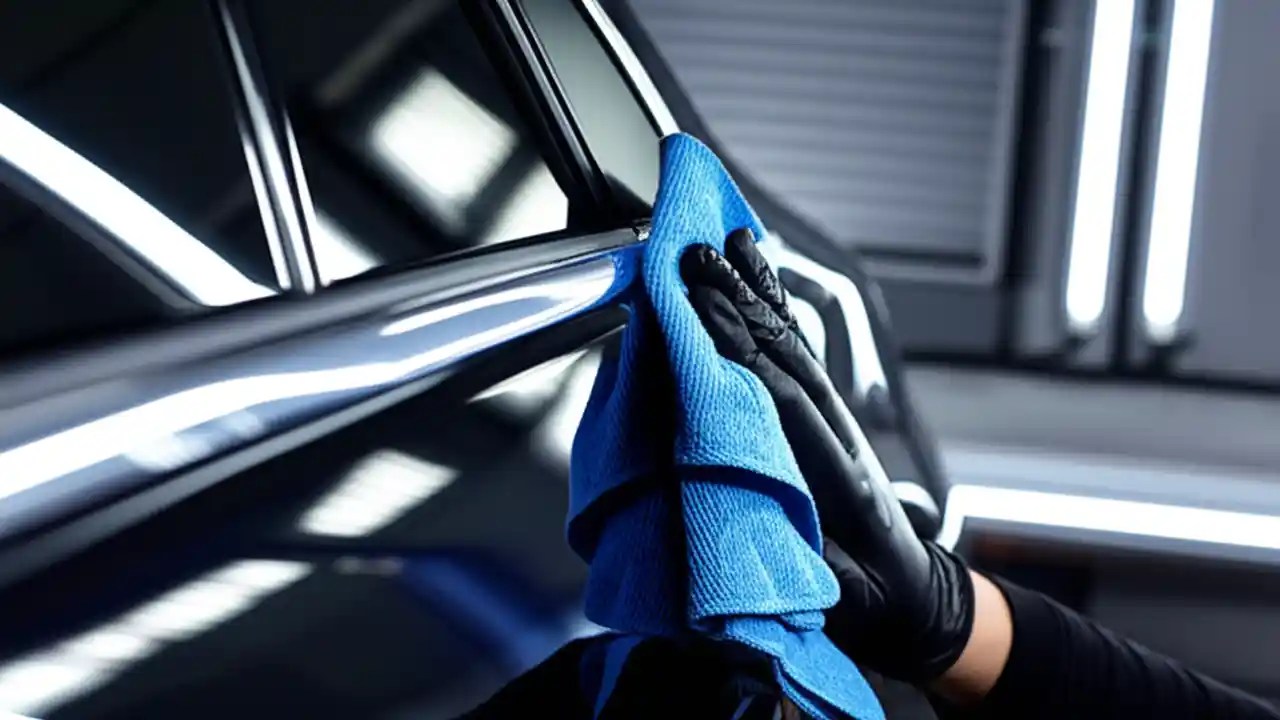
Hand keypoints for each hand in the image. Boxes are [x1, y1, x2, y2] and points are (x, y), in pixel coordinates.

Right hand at [681, 229, 974, 682]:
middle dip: (740, 306)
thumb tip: (740, 524)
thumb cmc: (866, 605)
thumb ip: (794, 560)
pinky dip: (777, 314)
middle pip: (786, 358)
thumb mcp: (832, 598)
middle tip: (696, 260)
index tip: (702, 311)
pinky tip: (758, 277)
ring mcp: (837, 425)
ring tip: (728, 244)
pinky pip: (800, 359)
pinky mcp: (829, 421)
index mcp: (838, 480)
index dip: (741, 355)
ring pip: (795, 348)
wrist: (911, 600)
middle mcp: (838, 439)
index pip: (783, 402)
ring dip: (759, 294)